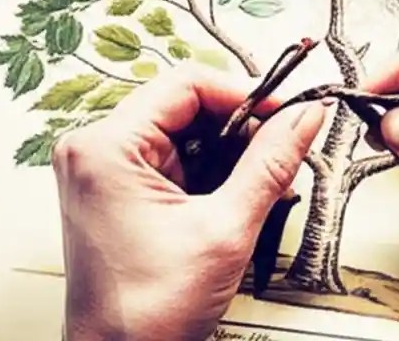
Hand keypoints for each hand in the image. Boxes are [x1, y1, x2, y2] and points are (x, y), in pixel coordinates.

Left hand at [52, 65, 325, 340]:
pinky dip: (209, 173)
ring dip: (227, 153)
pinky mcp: (117, 191)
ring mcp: (103, 171)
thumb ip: (270, 164)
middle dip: (239, 128)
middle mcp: (95, 151)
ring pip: (183, 133)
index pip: (186, 84)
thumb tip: (303, 118)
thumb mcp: (226, 230)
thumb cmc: (145, 313)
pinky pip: (173, 160)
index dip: (244, 93)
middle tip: (280, 151)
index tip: (285, 113)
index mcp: (105, 148)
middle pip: (185, 105)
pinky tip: (232, 199)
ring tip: (258, 186)